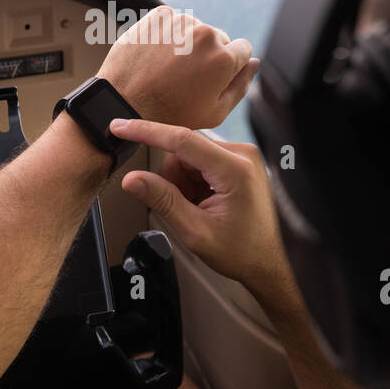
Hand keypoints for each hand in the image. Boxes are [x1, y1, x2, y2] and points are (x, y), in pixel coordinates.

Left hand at [98, 6, 258, 129]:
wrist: (123, 101)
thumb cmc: (169, 113)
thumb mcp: (214, 112)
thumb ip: (241, 85)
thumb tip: (255, 63)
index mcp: (224, 59)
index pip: (243, 49)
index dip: (230, 65)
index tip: (212, 74)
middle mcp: (206, 35)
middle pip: (219, 39)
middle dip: (208, 53)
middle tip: (186, 76)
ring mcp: (181, 22)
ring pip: (195, 30)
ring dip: (187, 44)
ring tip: (169, 68)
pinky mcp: (160, 15)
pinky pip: (174, 22)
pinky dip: (169, 35)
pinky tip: (158, 56)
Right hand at [110, 118, 303, 306]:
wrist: (268, 262)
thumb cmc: (242, 252)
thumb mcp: (195, 231)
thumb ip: (162, 200)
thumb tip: (132, 179)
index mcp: (234, 169)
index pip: (181, 139)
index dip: (146, 131)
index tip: (120, 126)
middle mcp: (242, 155)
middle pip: (183, 150)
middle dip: (173, 178)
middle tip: (184, 208)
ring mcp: (242, 156)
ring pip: (189, 156)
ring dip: (183, 182)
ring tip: (199, 208)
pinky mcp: (239, 161)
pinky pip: (201, 161)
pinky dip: (194, 182)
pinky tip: (206, 202)